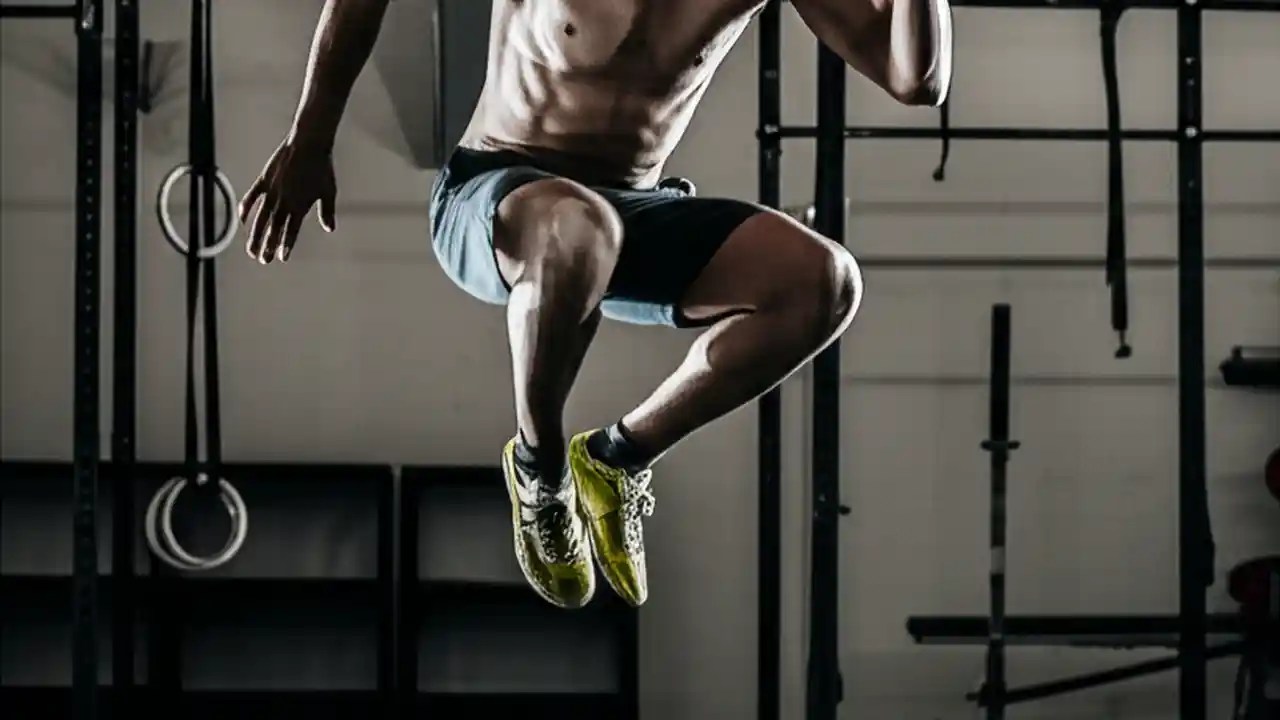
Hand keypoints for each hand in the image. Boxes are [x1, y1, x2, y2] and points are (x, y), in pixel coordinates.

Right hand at [239, 136, 336, 263]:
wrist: (309, 143)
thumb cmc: (322, 167)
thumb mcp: (328, 190)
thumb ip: (327, 211)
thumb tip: (330, 228)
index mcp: (300, 206)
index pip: (291, 232)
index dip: (285, 246)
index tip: (281, 258)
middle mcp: (284, 201)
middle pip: (273, 229)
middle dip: (267, 246)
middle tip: (263, 260)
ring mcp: (272, 191)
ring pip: (260, 218)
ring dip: (254, 235)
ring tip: (251, 250)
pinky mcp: (264, 180)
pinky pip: (251, 197)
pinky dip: (245, 208)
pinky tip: (242, 220)